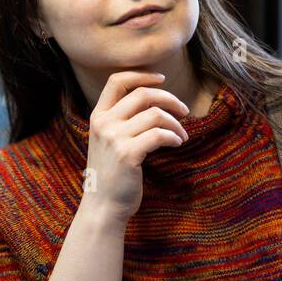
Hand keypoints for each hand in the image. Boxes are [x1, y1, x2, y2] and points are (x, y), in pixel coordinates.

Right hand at [83, 71, 188, 222]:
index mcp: (98, 116)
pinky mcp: (128, 154)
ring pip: (155, 115)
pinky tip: (177, 143)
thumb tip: (154, 101)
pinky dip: (174, 137)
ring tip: (181, 135)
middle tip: (184, 111)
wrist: (103, 205)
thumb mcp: (107, 141)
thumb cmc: (112, 174)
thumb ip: (121, 120)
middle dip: (169, 99)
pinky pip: (159, 135)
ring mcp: (114, 138)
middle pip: (143, 94)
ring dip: (175, 123)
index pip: (117, 81)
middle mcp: (104, 123)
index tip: (162, 79)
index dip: (142, 75)